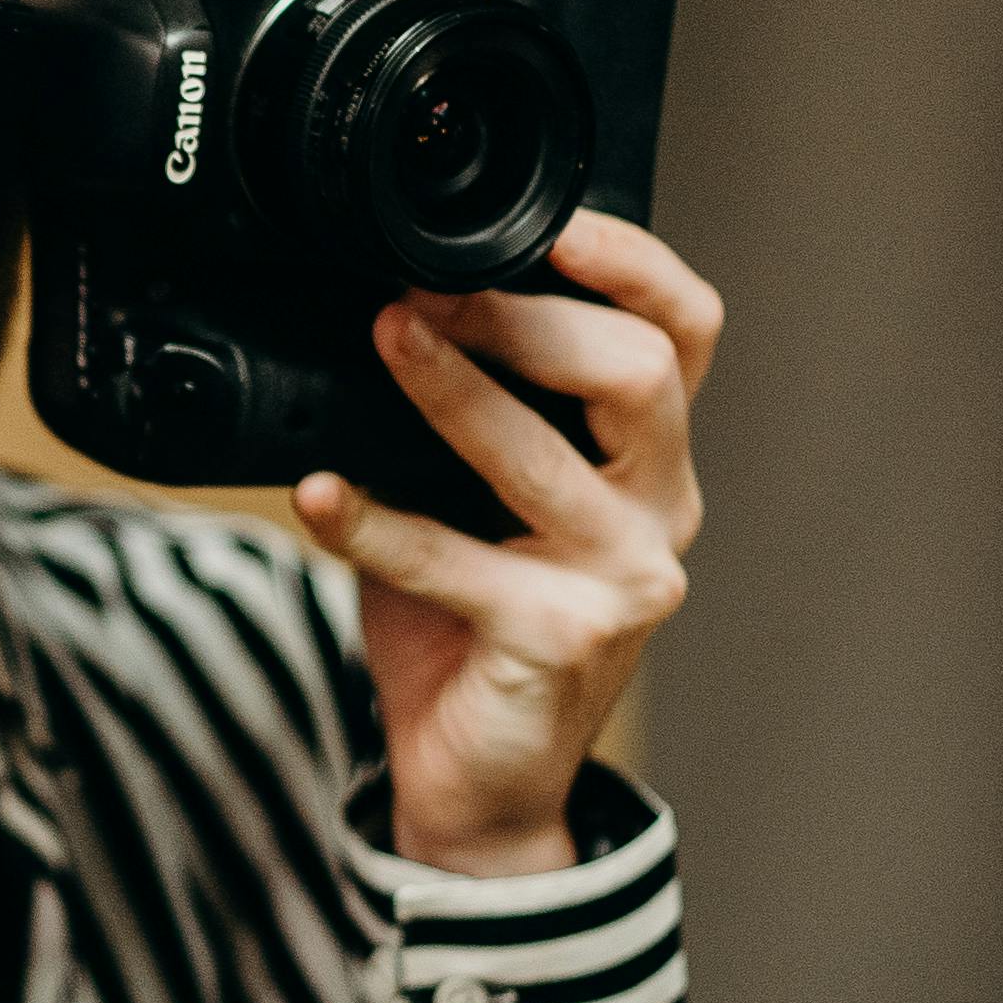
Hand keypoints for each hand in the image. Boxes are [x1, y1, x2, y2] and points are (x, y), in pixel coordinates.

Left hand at [292, 211, 721, 875]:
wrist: (479, 778)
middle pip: (638, 373)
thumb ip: (466, 408)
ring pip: (544, 456)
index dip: (635, 264)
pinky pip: (452, 562)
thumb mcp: (477, 492)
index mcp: (649, 457)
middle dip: (525, 317)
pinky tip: (316, 492)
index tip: (554, 224)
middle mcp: (657, 510)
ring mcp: (620, 579)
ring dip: (452, 390)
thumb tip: (386, 306)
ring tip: (379, 339)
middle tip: (422, 294)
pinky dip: (371, 521)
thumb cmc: (472, 620)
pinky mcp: (561, 640)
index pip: (686, 332)